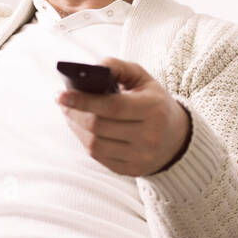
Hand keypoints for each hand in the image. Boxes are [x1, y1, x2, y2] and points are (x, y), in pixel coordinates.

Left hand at [55, 56, 189, 176]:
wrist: (176, 138)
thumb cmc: (154, 103)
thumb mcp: (143, 80)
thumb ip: (119, 67)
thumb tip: (92, 67)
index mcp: (154, 109)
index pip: (112, 107)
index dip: (83, 101)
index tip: (61, 95)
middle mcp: (149, 136)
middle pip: (99, 126)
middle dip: (75, 113)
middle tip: (63, 102)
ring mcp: (141, 157)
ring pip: (95, 145)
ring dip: (76, 128)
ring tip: (70, 114)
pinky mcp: (131, 170)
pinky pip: (99, 157)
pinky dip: (85, 141)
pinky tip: (82, 129)